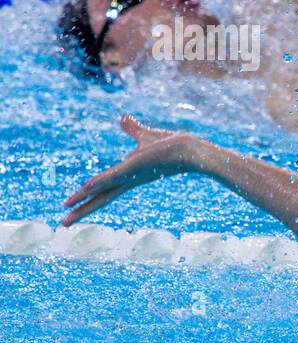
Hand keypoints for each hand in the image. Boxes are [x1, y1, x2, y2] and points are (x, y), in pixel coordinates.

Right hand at [62, 115, 199, 226]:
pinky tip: (85, 188)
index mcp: (128, 176)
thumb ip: (133, 130)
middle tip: (63, 224)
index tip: (70, 208)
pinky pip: (112, 176)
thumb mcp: (146, 136)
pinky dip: (99, 182)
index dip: (87, 199)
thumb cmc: (172, 146)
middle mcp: (128, 180)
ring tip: (67, 211)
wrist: (190, 150)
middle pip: (100, 198)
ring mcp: (130, 175)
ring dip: (84, 201)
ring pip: (102, 190)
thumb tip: (123, 118)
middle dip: (81, 210)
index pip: (103, 191)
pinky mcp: (134, 168)